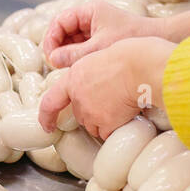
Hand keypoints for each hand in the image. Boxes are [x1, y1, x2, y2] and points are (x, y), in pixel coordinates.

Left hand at [37, 37, 174, 140]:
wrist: (143, 67)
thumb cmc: (129, 57)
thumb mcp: (98, 57)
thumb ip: (87, 75)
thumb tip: (92, 86)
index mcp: (73, 78)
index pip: (50, 101)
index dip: (46, 116)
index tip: (47, 125)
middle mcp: (78, 97)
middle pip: (80, 115)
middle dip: (92, 112)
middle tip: (112, 98)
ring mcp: (91, 112)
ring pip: (94, 126)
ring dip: (104, 121)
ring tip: (121, 104)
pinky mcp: (105, 123)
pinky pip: (107, 133)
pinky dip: (115, 128)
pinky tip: (126, 114)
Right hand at [42, 1, 163, 69]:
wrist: (160, 40)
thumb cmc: (133, 39)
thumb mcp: (98, 48)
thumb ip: (74, 54)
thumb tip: (53, 60)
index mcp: (90, 11)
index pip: (61, 21)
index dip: (52, 37)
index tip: (50, 54)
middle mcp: (92, 18)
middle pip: (64, 30)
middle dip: (58, 46)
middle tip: (55, 63)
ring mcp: (97, 29)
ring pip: (72, 40)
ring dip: (66, 53)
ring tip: (64, 67)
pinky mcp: (102, 40)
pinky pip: (82, 47)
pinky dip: (77, 57)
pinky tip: (76, 68)